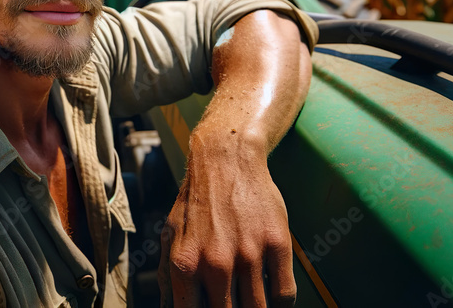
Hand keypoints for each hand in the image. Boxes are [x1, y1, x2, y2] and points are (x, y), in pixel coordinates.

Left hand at [158, 132, 295, 307]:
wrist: (225, 160)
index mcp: (185, 264)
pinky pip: (284, 295)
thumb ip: (168, 278)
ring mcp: (249, 254)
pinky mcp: (277, 244)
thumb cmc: (197, 200)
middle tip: (231, 303)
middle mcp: (216, 263)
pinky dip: (279, 303)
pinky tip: (269, 294)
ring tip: (249, 298)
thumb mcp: (170, 236)